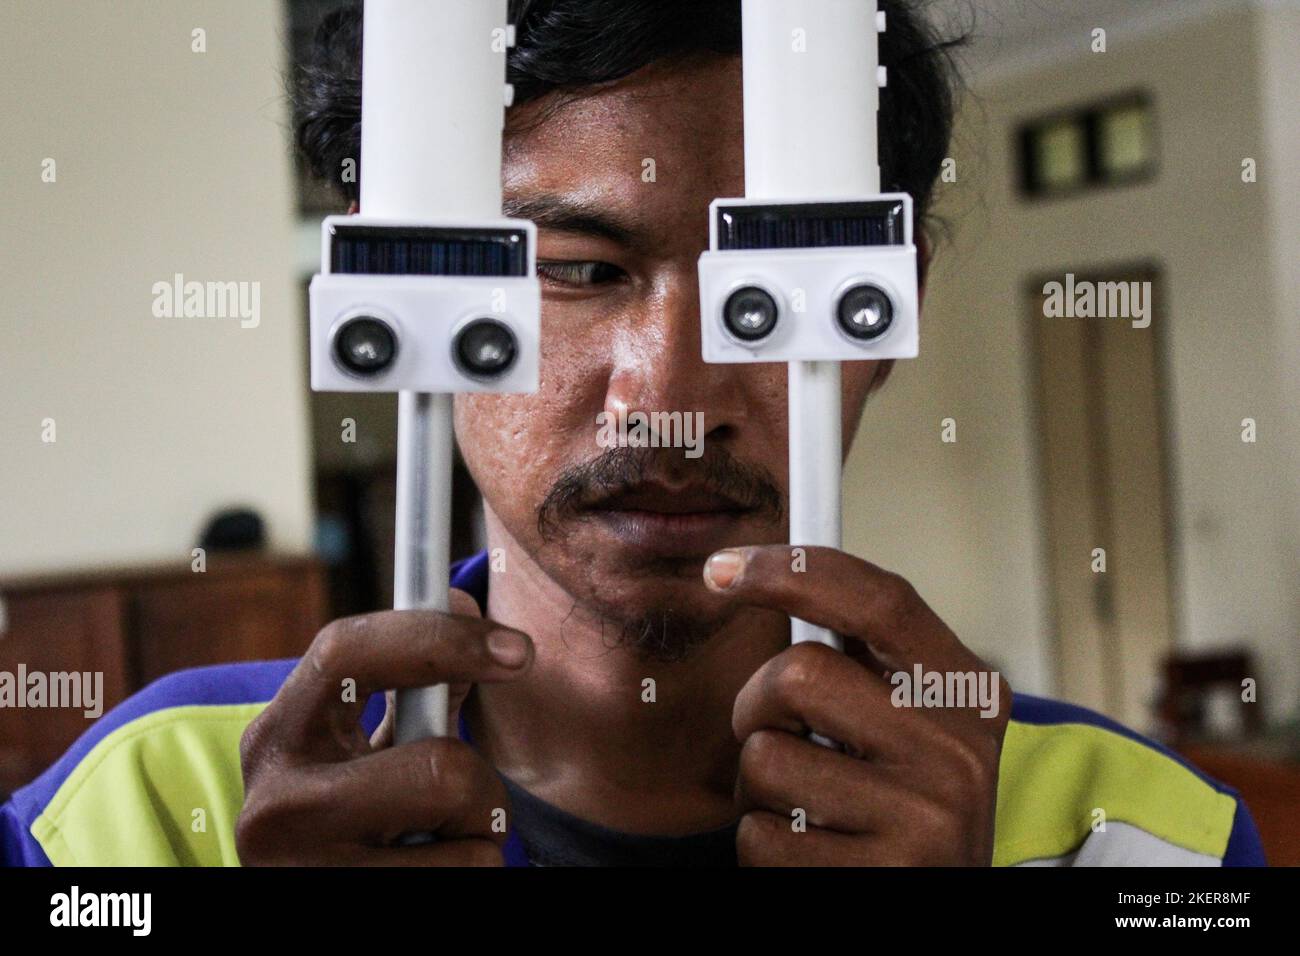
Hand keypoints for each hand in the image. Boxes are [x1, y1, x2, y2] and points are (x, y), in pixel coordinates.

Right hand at [235, 589, 533, 864]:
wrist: (318, 892)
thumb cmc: (365, 810)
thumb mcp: (372, 744)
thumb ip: (419, 680)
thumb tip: (471, 613)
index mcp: (279, 736)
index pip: (348, 653)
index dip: (441, 639)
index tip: (518, 650)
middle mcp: (273, 804)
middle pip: (439, 768)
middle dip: (479, 782)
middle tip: (465, 802)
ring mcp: (302, 870)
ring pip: (463, 838)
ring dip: (477, 837)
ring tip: (437, 844)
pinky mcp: (335, 907)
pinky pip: (463, 880)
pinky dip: (470, 871)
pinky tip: (427, 873)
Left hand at [705, 545, 1011, 865]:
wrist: (939, 904)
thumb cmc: (901, 804)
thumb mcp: (911, 724)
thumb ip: (862, 662)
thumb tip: (768, 570)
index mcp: (967, 694)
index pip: (880, 601)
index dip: (796, 570)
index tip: (723, 568)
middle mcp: (958, 752)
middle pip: (799, 675)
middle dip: (757, 704)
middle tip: (778, 735)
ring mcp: (924, 819)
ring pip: (765, 759)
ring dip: (756, 787)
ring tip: (804, 807)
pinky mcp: (879, 877)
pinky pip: (760, 836)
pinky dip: (762, 845)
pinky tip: (809, 852)